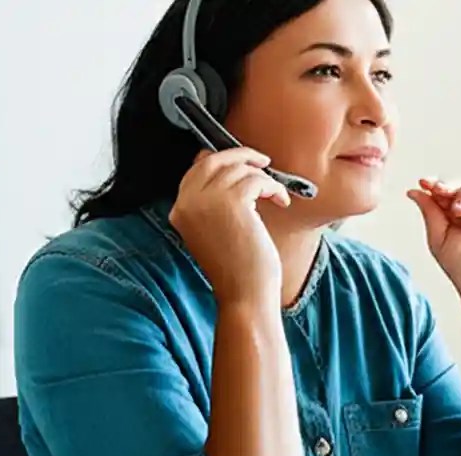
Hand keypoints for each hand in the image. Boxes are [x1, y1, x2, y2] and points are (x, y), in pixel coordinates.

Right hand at [168, 148, 290, 305]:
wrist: (244, 293)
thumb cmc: (237, 268)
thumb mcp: (213, 231)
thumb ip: (212, 203)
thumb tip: (230, 171)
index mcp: (179, 210)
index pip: (195, 169)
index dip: (222, 161)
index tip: (243, 164)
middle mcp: (188, 202)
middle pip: (213, 160)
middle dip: (241, 156)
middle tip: (263, 163)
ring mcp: (207, 200)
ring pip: (239, 168)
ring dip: (263, 178)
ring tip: (275, 195)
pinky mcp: (232, 202)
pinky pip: (257, 179)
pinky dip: (274, 187)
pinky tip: (281, 201)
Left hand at [407, 178, 460, 304]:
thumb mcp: (438, 236)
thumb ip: (429, 212)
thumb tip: (414, 190)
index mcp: (452, 214)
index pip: (443, 193)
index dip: (434, 184)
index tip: (424, 182)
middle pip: (459, 186)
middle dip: (449, 187)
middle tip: (440, 191)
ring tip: (459, 211)